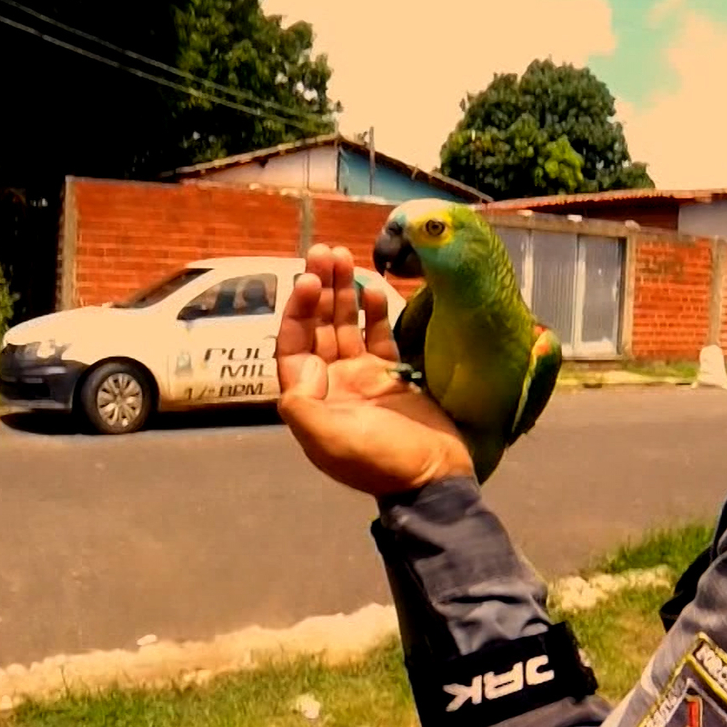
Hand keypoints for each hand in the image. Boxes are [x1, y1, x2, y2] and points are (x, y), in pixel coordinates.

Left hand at [274, 244, 473, 496]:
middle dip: (319, 289)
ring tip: (344, 255)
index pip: (293, 344)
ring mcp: (361, 377)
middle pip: (317, 327)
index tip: (308, 280)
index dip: (297, 310)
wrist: (433, 475)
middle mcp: (331, 382)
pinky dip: (374, 311)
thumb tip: (299, 366)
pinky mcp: (391, 375)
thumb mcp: (331, 442)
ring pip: (346, 325)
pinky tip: (374, 287)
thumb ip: (303, 405)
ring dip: (343, 292)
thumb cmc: (381, 461)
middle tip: (325, 251)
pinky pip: (377, 335)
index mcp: (310, 399)